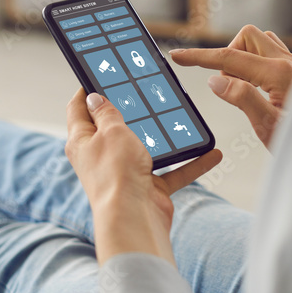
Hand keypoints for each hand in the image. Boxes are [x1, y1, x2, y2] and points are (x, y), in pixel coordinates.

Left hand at [65, 88, 221, 265]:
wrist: (134, 219)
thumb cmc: (116, 174)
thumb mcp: (112, 132)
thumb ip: (106, 113)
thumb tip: (94, 97)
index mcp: (82, 141)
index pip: (79, 108)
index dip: (87, 89)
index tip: (99, 73)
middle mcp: (101, 156)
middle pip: (114, 127)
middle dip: (132, 110)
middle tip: (145, 89)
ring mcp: (125, 172)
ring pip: (149, 147)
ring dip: (166, 137)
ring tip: (180, 117)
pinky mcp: (148, 187)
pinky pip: (173, 171)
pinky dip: (191, 163)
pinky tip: (212, 153)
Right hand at [169, 25, 291, 148]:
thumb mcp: (268, 127)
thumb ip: (242, 98)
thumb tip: (215, 80)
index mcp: (280, 73)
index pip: (230, 58)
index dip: (200, 57)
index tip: (178, 57)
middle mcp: (291, 63)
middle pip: (247, 38)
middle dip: (229, 56)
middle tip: (230, 88)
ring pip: (261, 42)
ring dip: (244, 59)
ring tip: (245, 91)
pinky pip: (274, 53)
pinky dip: (258, 64)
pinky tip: (259, 89)